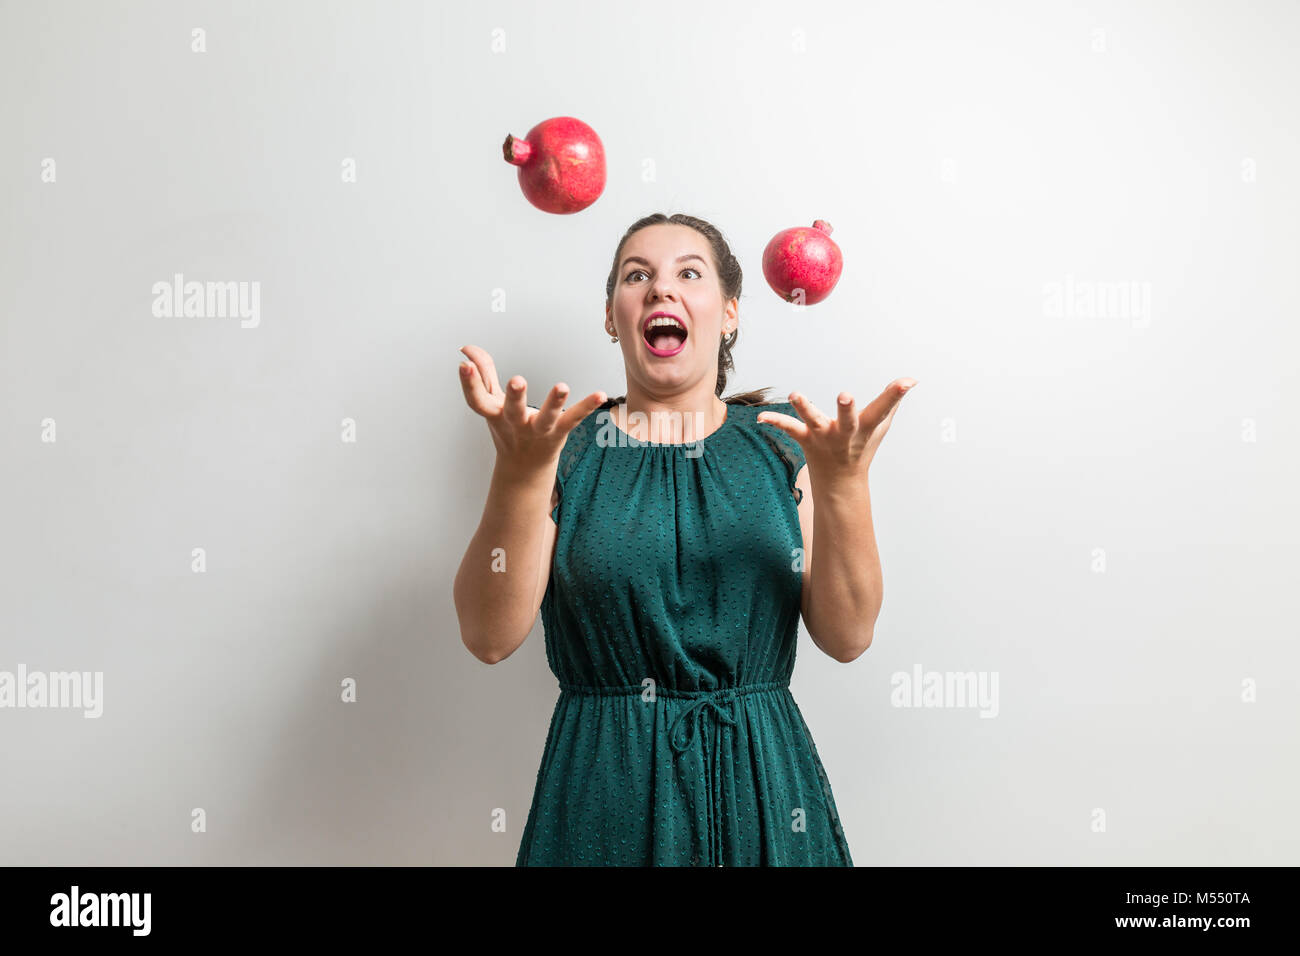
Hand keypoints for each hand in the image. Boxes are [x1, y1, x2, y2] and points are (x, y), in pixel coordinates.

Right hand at [458, 344, 606, 472]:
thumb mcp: (491, 402)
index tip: (464, 364)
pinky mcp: (559, 433)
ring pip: (546, 419)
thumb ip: (482, 373)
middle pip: (513, 412)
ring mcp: (538, 430)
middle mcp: (516, 424)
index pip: (477, 400)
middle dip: (515, 397)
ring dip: (554, 403)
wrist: (524, 467)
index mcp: (495, 415)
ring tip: (562, 387)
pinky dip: (587, 407)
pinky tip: (600, 395)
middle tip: (517, 381)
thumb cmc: (508, 428)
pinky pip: (573, 419)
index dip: (468, 383)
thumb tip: (466, 348)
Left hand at [756, 378, 917, 485]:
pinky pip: (789, 429)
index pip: (884, 408)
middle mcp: (844, 433)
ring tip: (794, 394)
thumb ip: (892, 402)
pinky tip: (761, 417)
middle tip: (845, 395)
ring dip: (804, 407)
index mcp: (866, 428)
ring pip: (814, 420)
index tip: (907, 382)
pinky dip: (775, 422)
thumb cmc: (861, 448)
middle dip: (847, 409)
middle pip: (848, 420)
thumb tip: (911, 381)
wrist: (840, 483)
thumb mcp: (879, 427)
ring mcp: (824, 437)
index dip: (895, 394)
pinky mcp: (806, 439)